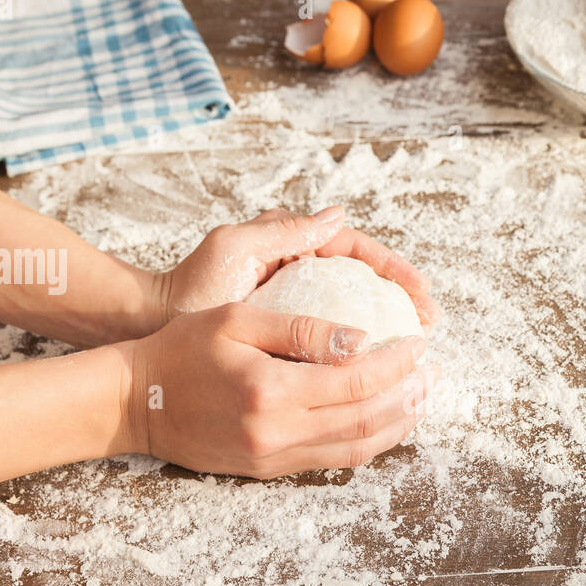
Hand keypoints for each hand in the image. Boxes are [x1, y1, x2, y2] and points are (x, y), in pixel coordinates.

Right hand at [121, 300, 436, 478]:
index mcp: (271, 391)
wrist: (133, 403)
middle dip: (408, 398)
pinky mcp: (268, 470)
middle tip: (434, 375)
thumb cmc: (181, 350)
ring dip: (396, 426)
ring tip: (420, 401)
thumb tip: (360, 339)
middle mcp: (277, 433)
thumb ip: (300, 328)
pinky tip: (383, 422)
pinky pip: (332, 461)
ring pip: (355, 449)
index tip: (420, 344)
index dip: (397, 364)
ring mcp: (273, 458)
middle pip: (366, 421)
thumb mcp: (237, 320)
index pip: (357, 381)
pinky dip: (366, 443)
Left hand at [154, 206, 441, 328]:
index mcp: (293, 247)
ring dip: (387, 327)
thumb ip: (282, 230)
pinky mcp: (287, 336)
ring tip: (414, 346)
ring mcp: (295, 306)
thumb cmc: (189, 286)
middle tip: (430, 323)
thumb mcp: (234, 248)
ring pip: (355, 312)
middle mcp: (300, 273)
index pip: (357, 253)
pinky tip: (376, 370)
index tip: (420, 294)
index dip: (394, 272)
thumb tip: (338, 215)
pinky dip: (359, 354)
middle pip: (365, 283)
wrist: (156, 326)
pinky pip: (333, 342)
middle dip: (401, 299)